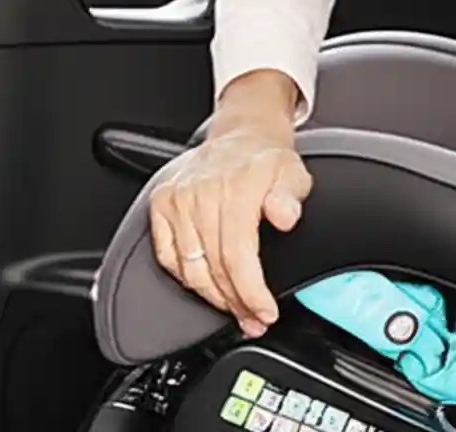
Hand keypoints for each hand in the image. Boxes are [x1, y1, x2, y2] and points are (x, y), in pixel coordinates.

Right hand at [149, 71, 310, 336]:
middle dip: (236, 302)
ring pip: (190, 267)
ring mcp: (177, 199)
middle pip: (214, 268)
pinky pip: (166, 255)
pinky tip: (206, 287)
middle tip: (254, 320)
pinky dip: (186, 277)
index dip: (251, 293)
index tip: (265, 313)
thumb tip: (285, 216)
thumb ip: (290, 197)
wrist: (242, 136)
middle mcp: (201, 194)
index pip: (237, 257)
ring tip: (234, 310)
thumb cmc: (268, 161)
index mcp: (235, 190)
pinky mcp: (161, 204)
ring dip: (213, 297)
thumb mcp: (294, 174)